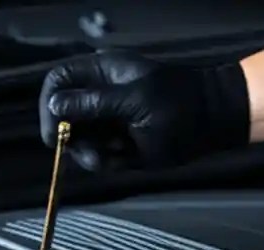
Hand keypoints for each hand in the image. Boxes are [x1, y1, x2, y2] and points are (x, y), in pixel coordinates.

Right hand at [38, 51, 249, 171]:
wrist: (213, 122)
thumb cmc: (179, 103)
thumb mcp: (134, 100)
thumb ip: (93, 104)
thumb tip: (55, 105)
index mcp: (101, 73)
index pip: (58, 82)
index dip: (49, 106)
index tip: (54, 133)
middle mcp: (99, 95)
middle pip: (62, 116)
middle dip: (71, 138)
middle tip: (90, 154)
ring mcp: (108, 120)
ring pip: (78, 141)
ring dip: (89, 154)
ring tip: (113, 156)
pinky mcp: (119, 143)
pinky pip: (98, 156)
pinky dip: (106, 162)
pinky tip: (125, 157)